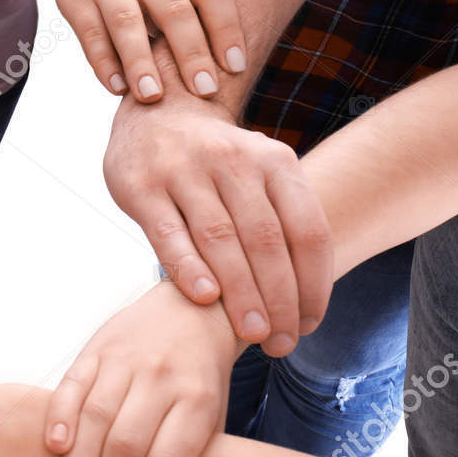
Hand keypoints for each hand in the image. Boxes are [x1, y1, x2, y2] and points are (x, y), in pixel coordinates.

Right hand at [47, 283, 238, 456]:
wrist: (194, 307)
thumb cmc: (201, 377)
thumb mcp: (213, 416)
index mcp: (197, 400)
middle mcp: (161, 378)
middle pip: (126, 448)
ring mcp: (126, 360)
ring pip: (95, 420)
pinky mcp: (96, 348)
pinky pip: (72, 384)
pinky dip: (60, 418)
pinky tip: (53, 450)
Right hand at [50, 0, 245, 101]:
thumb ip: (196, 5)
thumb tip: (233, 64)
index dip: (226, 29)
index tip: (236, 68)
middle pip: (173, 10)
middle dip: (191, 53)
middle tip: (205, 91)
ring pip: (127, 24)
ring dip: (142, 63)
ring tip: (154, 97)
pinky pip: (91, 35)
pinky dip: (105, 64)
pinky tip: (118, 89)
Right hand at [104, 95, 332, 353]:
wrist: (155, 114)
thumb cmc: (217, 163)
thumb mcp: (260, 173)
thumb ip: (282, 221)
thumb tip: (307, 300)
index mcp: (275, 160)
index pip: (308, 229)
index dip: (314, 283)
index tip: (309, 324)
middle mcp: (234, 160)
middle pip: (267, 240)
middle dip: (280, 298)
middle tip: (282, 342)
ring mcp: (185, 170)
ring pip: (221, 239)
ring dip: (241, 293)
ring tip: (253, 333)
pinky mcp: (142, 186)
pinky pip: (169, 234)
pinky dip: (188, 267)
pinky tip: (205, 298)